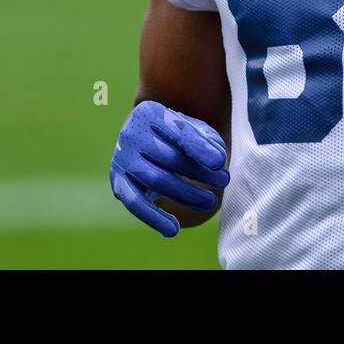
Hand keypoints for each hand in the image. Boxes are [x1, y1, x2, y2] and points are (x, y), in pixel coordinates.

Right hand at [110, 100, 229, 236]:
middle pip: (170, 158)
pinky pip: (134, 202)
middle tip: (224, 181)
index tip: (220, 162)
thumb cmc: (175, 133)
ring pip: (156, 180)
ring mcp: (122, 158)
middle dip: (200, 173)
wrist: (144, 139)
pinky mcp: (118, 181)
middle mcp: (132, 133)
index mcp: (152, 113)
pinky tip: (172, 229)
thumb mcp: (193, 128)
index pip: (179, 131)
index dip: (200, 147)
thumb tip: (218, 160)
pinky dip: (153, 217)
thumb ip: (208, 140)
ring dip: (186, 194)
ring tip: (210, 202)